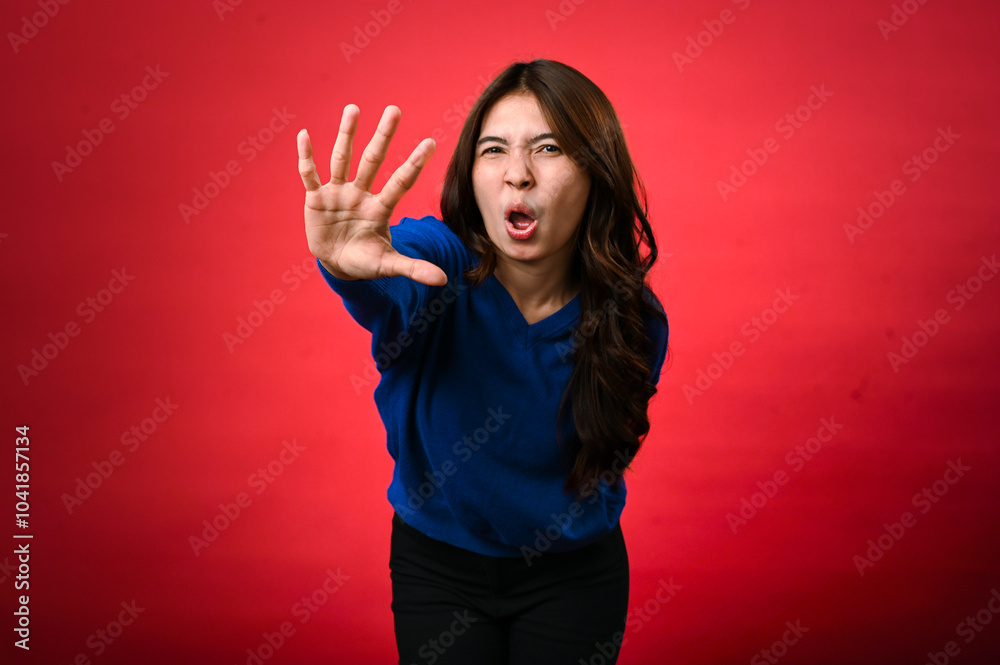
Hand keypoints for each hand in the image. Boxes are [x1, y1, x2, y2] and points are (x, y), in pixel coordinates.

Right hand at [297, 105, 445, 285]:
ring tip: (354, 108)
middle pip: (373, 160)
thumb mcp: (389, 264)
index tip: (431, 142)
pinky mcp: (316, 198)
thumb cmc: (366, 261)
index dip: (414, 164)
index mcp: (380, 208)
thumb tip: (443, 280)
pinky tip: (303, 136)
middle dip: (383, 136)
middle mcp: (361, 194)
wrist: (338, 264)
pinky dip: (306, 157)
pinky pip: (310, 175)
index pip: (401, 181)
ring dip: (347, 135)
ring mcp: (339, 193)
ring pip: (343, 159)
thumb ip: (414, 268)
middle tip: (395, 109)